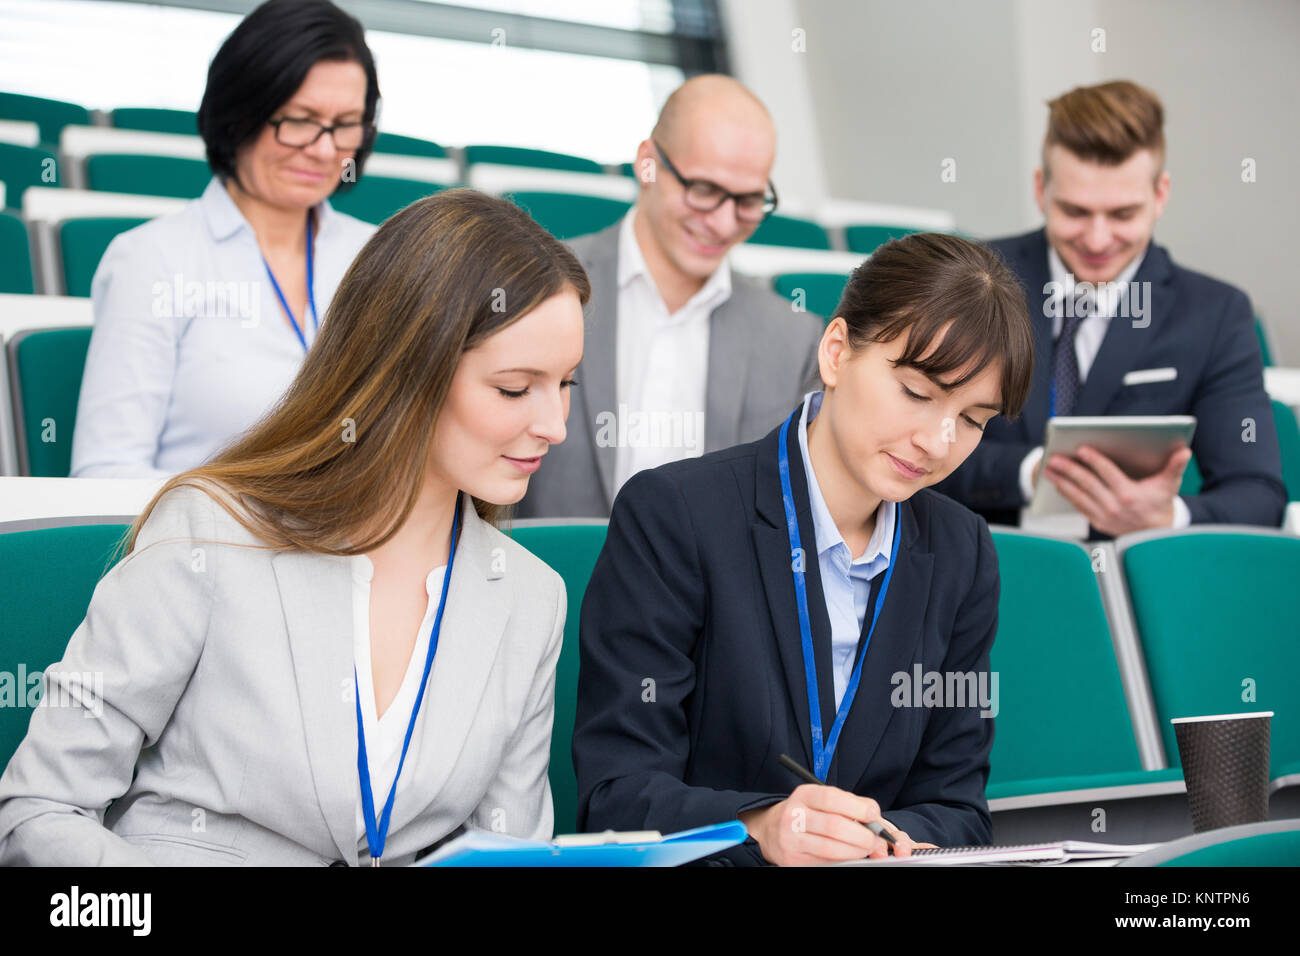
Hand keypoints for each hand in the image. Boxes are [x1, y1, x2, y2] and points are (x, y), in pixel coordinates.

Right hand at [738, 784, 922, 865]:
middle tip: (874, 840)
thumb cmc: (807, 813)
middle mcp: (794, 815)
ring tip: (864, 849)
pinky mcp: (793, 860)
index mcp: (804, 795)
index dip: (856, 807)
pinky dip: (842, 860)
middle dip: (862, 836)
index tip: (873, 814)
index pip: (831, 798)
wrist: (772, 830)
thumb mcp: (821, 800)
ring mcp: (791, 839)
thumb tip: (877, 819)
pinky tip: (848, 856)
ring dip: (855, 851)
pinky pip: (825, 862)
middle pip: (834, 826)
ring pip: (831, 848)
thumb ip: (849, 805)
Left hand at [1043, 444, 1190, 536]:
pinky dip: (1068, 494)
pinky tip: (1058, 484)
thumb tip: (1185, 451)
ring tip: (1049, 469)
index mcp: (1130, 495)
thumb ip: (1175, 466)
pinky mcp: (1098, 523)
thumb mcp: (1170, 484)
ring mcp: (1104, 516)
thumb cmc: (1161, 501)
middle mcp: (1114, 507)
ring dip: (1062, 482)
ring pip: (1079, 496)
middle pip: (1088, 484)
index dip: (1094, 460)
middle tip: (1054, 458)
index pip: (1108, 473)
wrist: (1157, 533)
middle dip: (1069, 470)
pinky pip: (1079, 506)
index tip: (1081, 448)